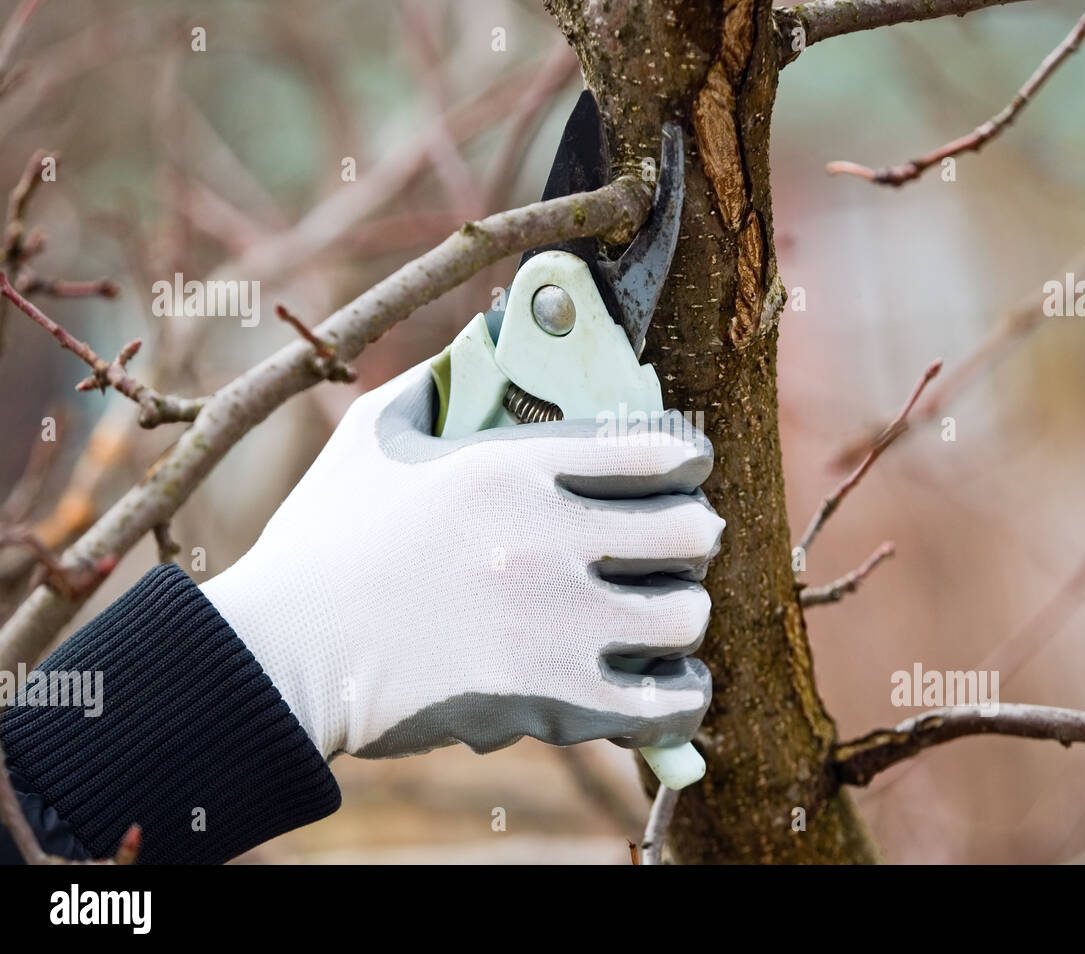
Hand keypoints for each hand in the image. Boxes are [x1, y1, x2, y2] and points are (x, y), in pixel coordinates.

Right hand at [200, 361, 723, 759]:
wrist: (281, 656)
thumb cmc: (322, 543)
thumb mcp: (375, 437)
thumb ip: (438, 380)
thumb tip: (484, 334)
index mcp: (512, 466)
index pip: (659, 447)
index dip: (690, 458)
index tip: (688, 471)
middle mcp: (547, 538)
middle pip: (692, 531)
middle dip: (691, 538)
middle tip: (670, 549)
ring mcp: (554, 622)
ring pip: (687, 616)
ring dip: (680, 617)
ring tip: (658, 619)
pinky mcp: (550, 700)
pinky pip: (666, 702)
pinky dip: (678, 696)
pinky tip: (662, 684)